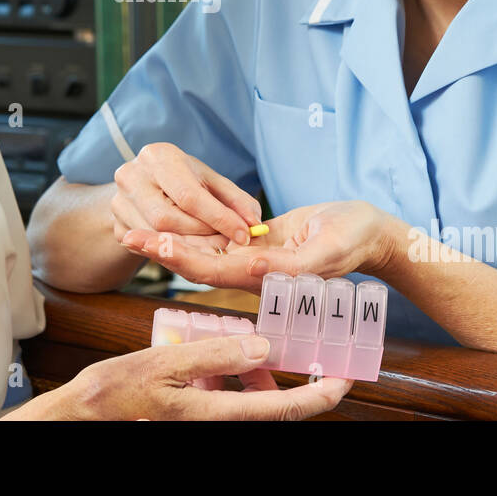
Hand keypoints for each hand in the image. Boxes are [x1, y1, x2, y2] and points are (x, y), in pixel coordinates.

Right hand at [51, 335, 351, 419]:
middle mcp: (217, 421)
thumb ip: (216, 355)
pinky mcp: (195, 412)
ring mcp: (207, 417)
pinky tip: (219, 352)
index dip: (319, 396)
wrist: (86, 414)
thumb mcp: (165, 362)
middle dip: (291, 380)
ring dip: (256, 374)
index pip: (283, 409)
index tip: (345, 379)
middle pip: (272, 405)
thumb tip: (263, 346)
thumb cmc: (117, 391)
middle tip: (309, 351)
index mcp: (216, 413)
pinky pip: (227, 396)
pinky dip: (231, 375)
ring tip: (252, 343)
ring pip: (250, 398)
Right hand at [111, 142, 262, 249]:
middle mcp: (131, 176)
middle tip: (228, 242)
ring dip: (190, 246)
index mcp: (157, 156)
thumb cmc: (183, 180)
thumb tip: (255, 223)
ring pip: (157, 236)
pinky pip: (148, 248)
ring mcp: (118, 203)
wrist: (144, 185)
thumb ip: (235, 200)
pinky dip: (174, 251)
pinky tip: (191, 248)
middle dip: (203, 234)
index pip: (189, 194)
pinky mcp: (117, 227)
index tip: (245, 233)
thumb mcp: (210, 181)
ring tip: (213, 245)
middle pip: (169, 219)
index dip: (219, 217)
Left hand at [120, 200, 399, 291]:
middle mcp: (252, 270)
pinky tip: (168, 219)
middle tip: (128, 231)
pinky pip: (218, 237)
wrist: (368, 231)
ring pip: (204, 249)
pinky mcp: (256, 241)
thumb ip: (288, 264)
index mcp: (265, 276)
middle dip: (163, 248)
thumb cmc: (353, 240)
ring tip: (135, 223)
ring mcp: (252, 256)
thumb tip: (251, 265)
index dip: (179, 258)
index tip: (151, 243)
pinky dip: (192, 229)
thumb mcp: (325, 252)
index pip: (212, 270)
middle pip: (198, 262)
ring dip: (171, 238)